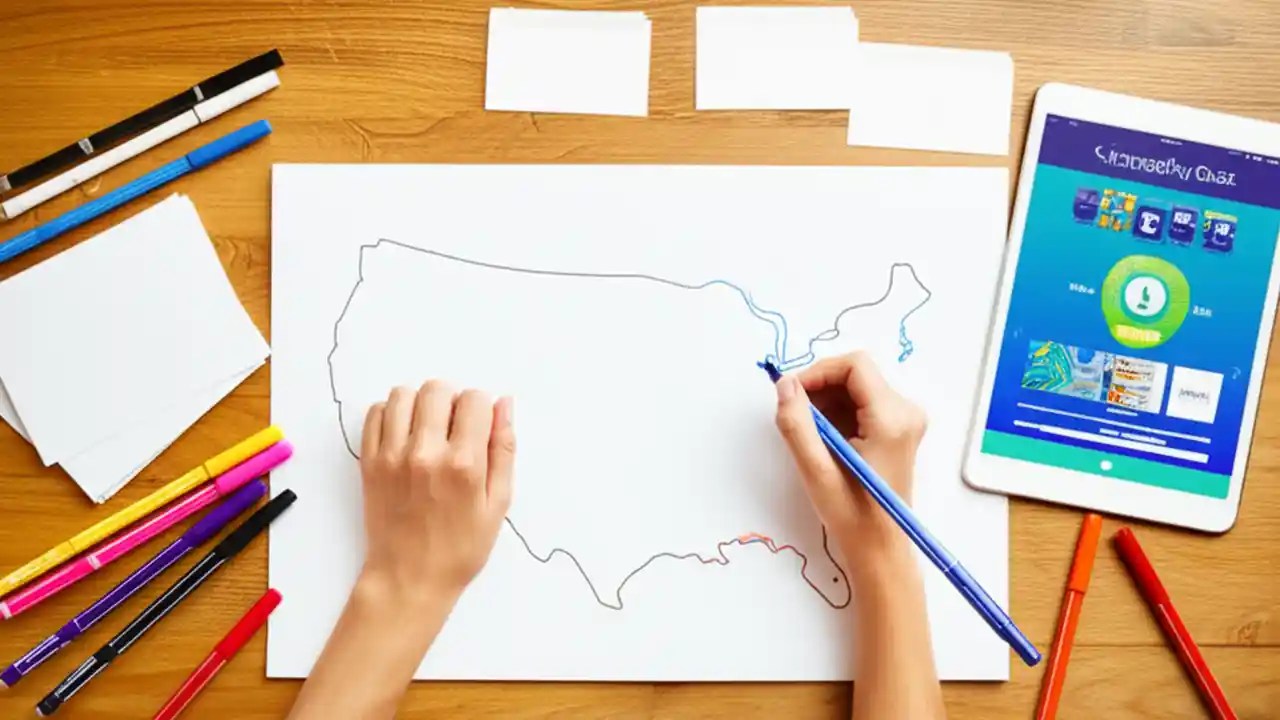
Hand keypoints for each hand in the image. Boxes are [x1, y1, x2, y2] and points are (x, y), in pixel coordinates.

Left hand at [359, 381, 515, 603]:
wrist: (409, 579)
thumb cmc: (460, 548)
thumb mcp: (498, 504)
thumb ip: (503, 450)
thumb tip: (504, 405)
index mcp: (464, 464)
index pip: (475, 400)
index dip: (482, 409)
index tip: (479, 428)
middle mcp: (426, 453)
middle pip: (437, 389)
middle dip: (452, 401)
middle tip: (454, 429)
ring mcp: (392, 455)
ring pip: (403, 394)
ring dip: (420, 404)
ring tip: (428, 429)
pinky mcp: (369, 462)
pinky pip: (375, 414)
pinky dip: (392, 415)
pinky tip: (405, 436)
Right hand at [773, 352, 925, 565]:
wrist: (880, 546)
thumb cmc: (850, 514)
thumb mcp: (815, 469)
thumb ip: (796, 422)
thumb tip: (785, 384)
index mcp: (892, 418)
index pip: (854, 365)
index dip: (818, 371)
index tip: (792, 393)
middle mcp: (906, 411)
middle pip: (856, 374)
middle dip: (820, 387)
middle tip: (796, 416)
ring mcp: (905, 420)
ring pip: (857, 387)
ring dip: (827, 401)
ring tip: (811, 434)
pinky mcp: (898, 429)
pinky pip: (862, 403)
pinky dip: (838, 412)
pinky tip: (826, 440)